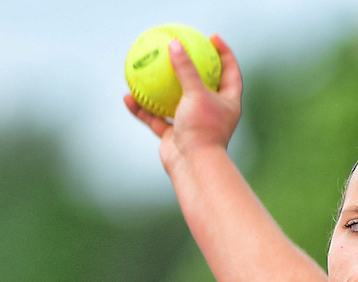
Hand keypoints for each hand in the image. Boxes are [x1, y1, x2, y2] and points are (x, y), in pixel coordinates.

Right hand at [123, 34, 242, 171]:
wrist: (193, 166)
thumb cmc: (202, 130)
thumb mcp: (196, 94)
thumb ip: (186, 69)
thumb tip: (174, 44)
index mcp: (227, 102)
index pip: (230, 72)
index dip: (224, 54)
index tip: (212, 38)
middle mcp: (211, 112)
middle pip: (203, 84)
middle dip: (192, 68)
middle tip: (179, 48)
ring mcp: (192, 123)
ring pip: (174, 101)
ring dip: (160, 89)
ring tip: (146, 72)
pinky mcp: (175, 135)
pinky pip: (155, 118)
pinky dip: (142, 109)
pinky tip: (127, 98)